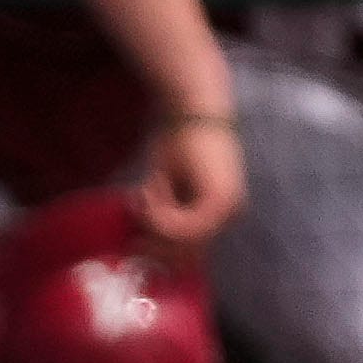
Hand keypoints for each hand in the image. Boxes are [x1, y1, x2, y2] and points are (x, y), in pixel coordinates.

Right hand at [136, 115, 245, 255]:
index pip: (194, 246)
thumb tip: (148, 236)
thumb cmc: (180, 139)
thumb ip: (165, 210)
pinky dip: (162, 210)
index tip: (136, 245)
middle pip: (190, 249)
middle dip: (157, 244)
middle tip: (132, 237)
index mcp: (221, 210)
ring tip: (146, 190)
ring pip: (185, 238)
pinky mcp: (219, 201)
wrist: (193, 112)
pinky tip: (154, 185)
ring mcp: (228, 208)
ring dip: (157, 219)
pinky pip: (186, 225)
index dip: (164, 251)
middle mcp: (230, 213)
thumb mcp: (169, 182)